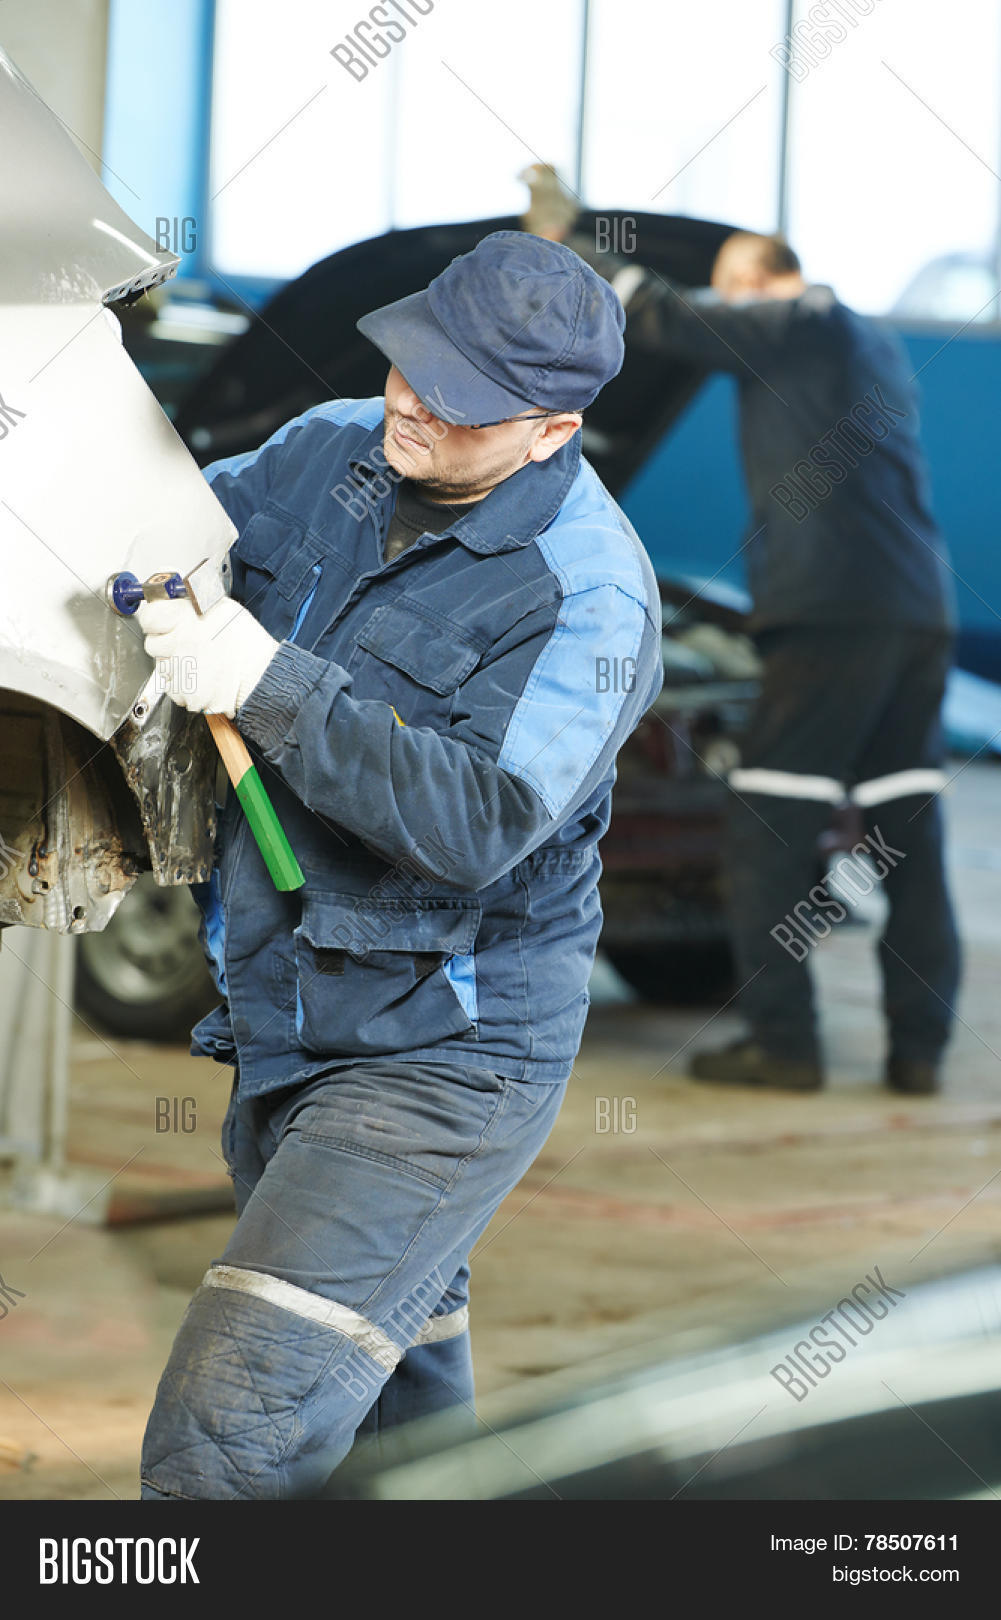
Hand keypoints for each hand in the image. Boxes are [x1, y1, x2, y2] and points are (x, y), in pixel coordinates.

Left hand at [137, 595, 278, 717]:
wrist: (262, 675)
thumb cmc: (248, 642)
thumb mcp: (221, 607)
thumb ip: (191, 604)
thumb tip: (173, 598)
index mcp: (186, 619)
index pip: (149, 616)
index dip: (154, 620)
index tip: (160, 623)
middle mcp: (179, 643)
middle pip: (153, 645)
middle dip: (166, 645)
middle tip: (186, 645)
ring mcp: (180, 670)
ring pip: (163, 668)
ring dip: (176, 666)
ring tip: (200, 663)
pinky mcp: (185, 693)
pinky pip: (174, 689)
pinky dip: (185, 686)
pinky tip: (202, 678)